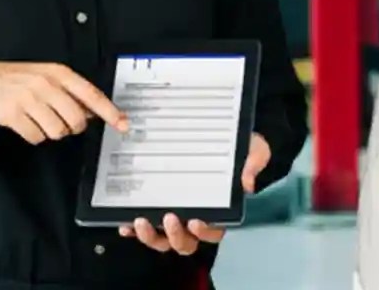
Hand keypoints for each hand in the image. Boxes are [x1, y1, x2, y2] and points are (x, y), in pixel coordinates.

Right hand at [0, 62, 127, 143]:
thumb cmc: (22, 79)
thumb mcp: (49, 76)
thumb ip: (72, 92)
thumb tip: (94, 112)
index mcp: (59, 73)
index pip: (91, 94)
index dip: (109, 111)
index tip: (123, 124)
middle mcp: (46, 85)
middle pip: (76, 120)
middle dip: (73, 127)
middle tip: (63, 121)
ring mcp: (28, 99)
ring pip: (57, 132)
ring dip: (52, 131)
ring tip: (40, 119)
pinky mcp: (13, 115)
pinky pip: (36, 138)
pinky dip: (35, 135)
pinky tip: (27, 123)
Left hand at [118, 133, 271, 253]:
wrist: (221, 136)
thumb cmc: (239, 147)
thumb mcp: (253, 149)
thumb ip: (253, 162)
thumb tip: (246, 182)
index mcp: (219, 211)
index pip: (213, 231)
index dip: (205, 232)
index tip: (196, 221)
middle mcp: (195, 218)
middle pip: (185, 242)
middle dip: (175, 236)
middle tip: (169, 218)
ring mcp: (174, 215)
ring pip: (162, 239)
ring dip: (150, 236)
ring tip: (141, 221)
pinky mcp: (156, 206)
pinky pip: (144, 226)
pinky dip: (133, 229)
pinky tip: (125, 223)